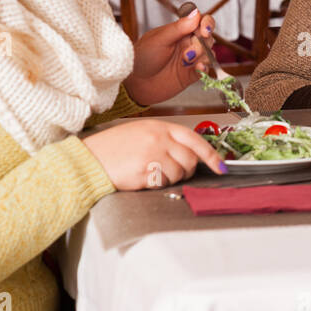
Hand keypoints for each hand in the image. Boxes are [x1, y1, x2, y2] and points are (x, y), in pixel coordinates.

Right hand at [83, 119, 225, 189]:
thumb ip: (165, 139)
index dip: (211, 155)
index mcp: (159, 126)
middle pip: (190, 159)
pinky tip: (143, 178)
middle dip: (187, 170)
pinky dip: (158, 184)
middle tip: (173, 172)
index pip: (194, 139)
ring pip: (178, 173)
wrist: (89, 159)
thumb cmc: (114, 148)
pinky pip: (163, 183)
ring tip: (152, 173)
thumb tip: (190, 153)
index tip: (220, 166)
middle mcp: (158, 138)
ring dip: (170, 178)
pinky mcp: (145, 171)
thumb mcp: (141, 133)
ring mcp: (152, 154)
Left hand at [122, 8, 217, 106]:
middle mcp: (187, 43)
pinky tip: (198, 68)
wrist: (135, 84)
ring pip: (209, 53)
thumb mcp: (158, 40)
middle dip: (202, 43)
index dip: (207, 24)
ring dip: (202, 56)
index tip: (204, 30)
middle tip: (188, 52)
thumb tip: (195, 13)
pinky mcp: (192, 74)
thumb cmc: (142, 58)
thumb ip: (178, 28)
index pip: (200, 21)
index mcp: (179, 31)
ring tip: (186, 61)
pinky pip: (206, 69)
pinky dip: (205, 68)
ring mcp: (191, 59)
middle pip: (207, 37)